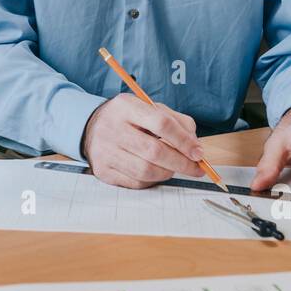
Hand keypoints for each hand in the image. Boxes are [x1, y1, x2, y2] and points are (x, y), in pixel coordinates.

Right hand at [81, 94, 204, 187]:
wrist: (92, 128)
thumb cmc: (128, 119)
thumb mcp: (149, 108)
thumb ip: (176, 121)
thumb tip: (195, 145)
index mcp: (126, 107)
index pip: (161, 123)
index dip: (184, 140)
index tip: (198, 152)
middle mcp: (112, 128)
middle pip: (154, 151)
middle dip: (181, 162)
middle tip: (196, 168)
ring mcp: (105, 151)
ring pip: (146, 171)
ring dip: (168, 172)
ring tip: (173, 167)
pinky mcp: (103, 171)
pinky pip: (137, 183)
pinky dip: (153, 180)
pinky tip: (155, 171)